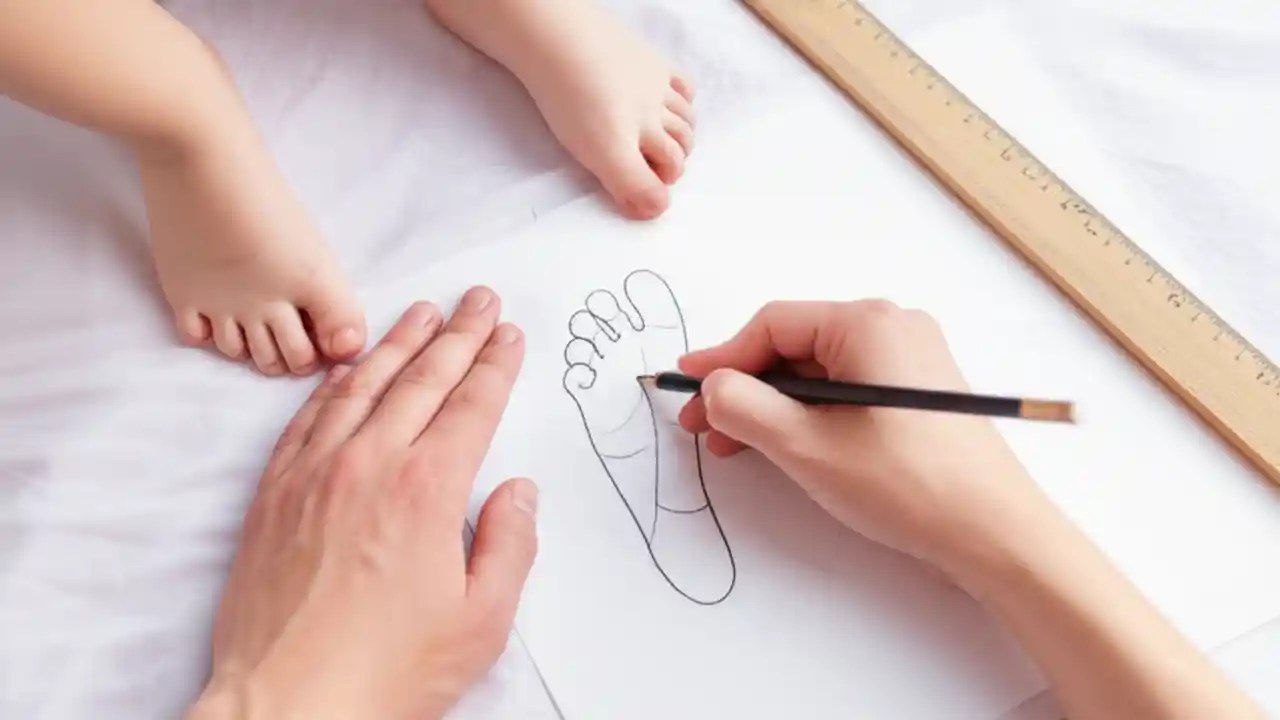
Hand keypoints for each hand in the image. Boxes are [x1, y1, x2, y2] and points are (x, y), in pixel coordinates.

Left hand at [189, 288, 537, 719]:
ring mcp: (315, 474)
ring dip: (397, 343)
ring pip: (362, 386)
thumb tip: (517, 491)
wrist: (287, 705)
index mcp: (426, 491)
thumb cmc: (385, 672)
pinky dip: (334, 383)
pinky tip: (350, 368)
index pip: (470, 406)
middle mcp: (369, 465)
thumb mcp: (481, 620)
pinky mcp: (275, 494)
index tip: (508, 334)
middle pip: (422, 379)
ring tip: (422, 312)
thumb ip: (509, 545)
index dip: (494, 365)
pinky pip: (308, 418)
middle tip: (479, 299)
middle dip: (457, 334)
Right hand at [677, 300, 1055, 580]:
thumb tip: (712, 386)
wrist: (994, 532)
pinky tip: (783, 444)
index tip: (685, 385)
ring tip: (736, 444)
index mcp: (868, 323)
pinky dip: (809, 413)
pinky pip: (846, 388)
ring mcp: (910, 358)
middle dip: (745, 387)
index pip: (774, 324)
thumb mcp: (806, 445)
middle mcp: (893, 327)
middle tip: (704, 426)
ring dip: (773, 405)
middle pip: (795, 345)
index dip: (723, 357)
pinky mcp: (918, 391)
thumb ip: (744, 407)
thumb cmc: (906, 483)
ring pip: (818, 371)